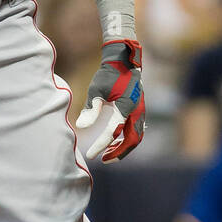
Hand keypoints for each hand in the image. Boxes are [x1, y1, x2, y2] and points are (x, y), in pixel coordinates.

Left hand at [77, 39, 144, 161]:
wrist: (125, 61)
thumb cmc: (109, 74)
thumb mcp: (96, 89)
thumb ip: (91, 109)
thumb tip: (81, 127)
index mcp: (126, 107)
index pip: (113, 132)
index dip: (101, 145)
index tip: (90, 155)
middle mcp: (137, 111)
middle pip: (132, 140)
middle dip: (118, 153)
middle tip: (103, 159)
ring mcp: (141, 111)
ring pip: (136, 137)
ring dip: (123, 147)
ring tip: (107, 153)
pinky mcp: (140, 111)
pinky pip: (137, 130)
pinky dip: (127, 139)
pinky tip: (114, 141)